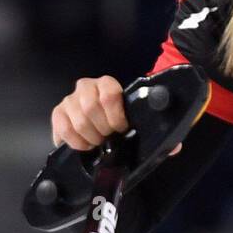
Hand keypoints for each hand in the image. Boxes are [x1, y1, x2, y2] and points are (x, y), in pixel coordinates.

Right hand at [50, 75, 181, 155]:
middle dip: (103, 130)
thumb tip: (174, 147)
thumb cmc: (121, 122)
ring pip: (78, 120)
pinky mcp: (57, 112)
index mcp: (108, 84)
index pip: (110, 94)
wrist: (101, 123)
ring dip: (90, 138)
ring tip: (98, 143)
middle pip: (91, 108)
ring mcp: (69, 99)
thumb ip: (157, 132)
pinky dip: (74, 141)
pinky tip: (83, 145)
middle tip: (109, 139)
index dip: (116, 115)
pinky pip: (62, 128)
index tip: (121, 129)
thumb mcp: (139, 124)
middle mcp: (86, 86)